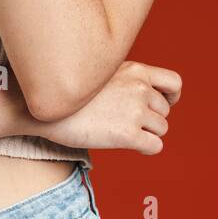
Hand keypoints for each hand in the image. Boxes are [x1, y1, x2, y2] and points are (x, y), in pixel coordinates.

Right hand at [36, 61, 181, 153]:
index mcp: (134, 70)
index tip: (163, 105)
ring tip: (124, 134)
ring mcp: (135, 111)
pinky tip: (131, 146)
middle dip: (152, 118)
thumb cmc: (67, 92)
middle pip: (165, 110)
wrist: (43, 107)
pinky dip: (146, 148)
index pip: (173, 82)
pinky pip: (155, 146)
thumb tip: (136, 95)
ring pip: (161, 129)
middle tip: (130, 123)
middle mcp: (139, 88)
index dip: (172, 97)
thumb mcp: (100, 72)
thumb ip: (123, 79)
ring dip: (148, 133)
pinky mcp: (128, 134)